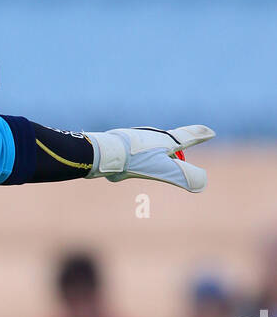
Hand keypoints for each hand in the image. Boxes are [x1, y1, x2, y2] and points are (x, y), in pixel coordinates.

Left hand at [86, 125, 213, 191]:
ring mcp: (139, 139)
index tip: (210, 132)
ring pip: (152, 146)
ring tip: (155, 161)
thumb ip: (183, 177)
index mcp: (167, 140)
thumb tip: (202, 184)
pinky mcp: (124, 146)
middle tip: (189, 141)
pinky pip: (135, 154)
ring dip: (156, 153)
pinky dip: (137, 161)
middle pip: (171, 140)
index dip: (200, 136)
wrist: (105, 154)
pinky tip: (126, 168)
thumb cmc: (135, 160)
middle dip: (179, 144)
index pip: (189, 136)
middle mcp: (154, 136)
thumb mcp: (163, 170)